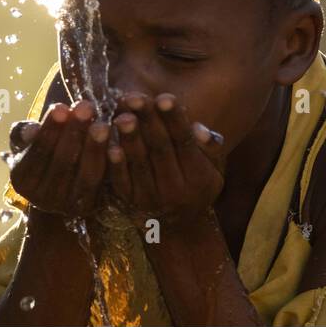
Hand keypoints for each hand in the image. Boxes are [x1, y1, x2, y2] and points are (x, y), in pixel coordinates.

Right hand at [7, 99, 110, 217]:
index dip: (49, 130)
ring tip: (103, 125)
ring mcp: (68, 205)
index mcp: (22, 180)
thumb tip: (31, 130)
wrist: (60, 183)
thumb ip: (25, 134)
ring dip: (95, 149)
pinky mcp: (91, 206)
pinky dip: (110, 165)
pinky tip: (117, 144)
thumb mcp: (29, 142)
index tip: (61, 106)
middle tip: (86, 107)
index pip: (37, 153)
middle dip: (74, 133)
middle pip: (61, 164)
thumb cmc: (44, 151)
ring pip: (85, 175)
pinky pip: (103, 184)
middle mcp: (43, 198)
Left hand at [107, 92, 226, 230]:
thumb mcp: (215, 168)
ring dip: (130, 140)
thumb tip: (199, 129)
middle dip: (148, 122)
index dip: (174, 120)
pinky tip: (110, 147)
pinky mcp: (131, 204)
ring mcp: (152, 199)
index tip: (165, 98)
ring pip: (140, 164)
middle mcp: (176, 189)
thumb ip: (211, 147)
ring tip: (122, 117)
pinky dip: (117, 166)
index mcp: (199, 176)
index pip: (185, 141)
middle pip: (160, 149)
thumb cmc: (197, 184)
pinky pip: (122, 183)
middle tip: (135, 99)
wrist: (178, 228)